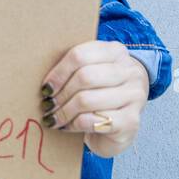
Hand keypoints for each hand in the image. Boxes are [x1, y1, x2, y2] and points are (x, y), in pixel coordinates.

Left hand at [40, 40, 148, 157]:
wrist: (123, 121)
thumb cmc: (99, 93)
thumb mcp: (89, 73)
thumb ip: (72, 69)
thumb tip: (44, 81)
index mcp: (115, 52)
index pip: (80, 55)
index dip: (58, 73)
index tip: (45, 87)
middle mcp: (129, 71)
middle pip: (84, 77)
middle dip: (60, 94)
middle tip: (47, 105)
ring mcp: (134, 96)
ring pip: (87, 100)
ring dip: (64, 112)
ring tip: (53, 117)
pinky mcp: (131, 121)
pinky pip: (93, 120)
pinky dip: (74, 124)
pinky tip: (68, 126)